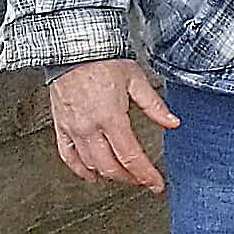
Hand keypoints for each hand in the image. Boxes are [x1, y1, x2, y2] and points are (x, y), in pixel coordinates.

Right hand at [50, 58, 179, 192]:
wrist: (74, 48)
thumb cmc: (104, 60)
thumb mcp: (136, 80)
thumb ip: (155, 105)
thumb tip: (173, 122)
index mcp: (111, 118)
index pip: (131, 157)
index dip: (146, 175)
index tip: (156, 184)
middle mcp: (90, 127)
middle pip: (110, 166)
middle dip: (129, 178)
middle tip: (142, 179)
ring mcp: (73, 129)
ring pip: (89, 164)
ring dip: (107, 175)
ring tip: (122, 177)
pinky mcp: (60, 126)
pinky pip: (67, 155)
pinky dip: (79, 169)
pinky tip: (90, 175)